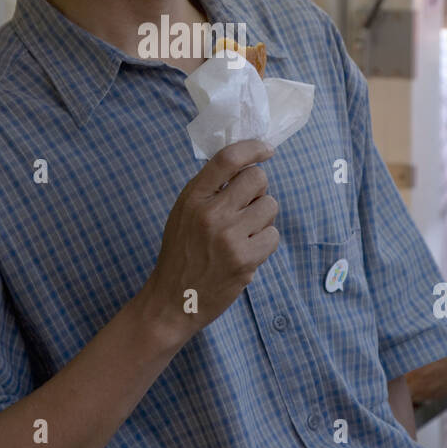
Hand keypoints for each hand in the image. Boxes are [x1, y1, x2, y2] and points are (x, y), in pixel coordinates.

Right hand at [144, 139, 278, 341]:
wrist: (173, 300)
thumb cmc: (181, 253)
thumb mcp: (184, 212)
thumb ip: (209, 189)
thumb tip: (247, 165)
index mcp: (193, 198)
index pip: (228, 159)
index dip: (253, 148)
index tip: (266, 149)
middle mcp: (211, 214)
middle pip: (258, 178)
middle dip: (258, 189)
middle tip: (247, 206)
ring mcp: (230, 237)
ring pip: (270, 206)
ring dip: (263, 217)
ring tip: (244, 232)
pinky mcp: (245, 260)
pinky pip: (273, 235)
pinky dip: (264, 241)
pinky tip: (247, 250)